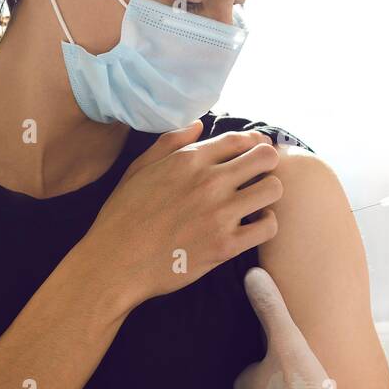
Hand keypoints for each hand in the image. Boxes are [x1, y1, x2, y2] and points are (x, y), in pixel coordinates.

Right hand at [84, 121, 282, 304]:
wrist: (115, 263)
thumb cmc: (122, 216)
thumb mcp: (139, 169)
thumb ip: (170, 142)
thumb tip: (198, 124)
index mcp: (189, 160)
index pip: (241, 139)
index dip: (254, 144)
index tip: (255, 153)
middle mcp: (209, 182)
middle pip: (266, 158)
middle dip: (267, 164)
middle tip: (259, 176)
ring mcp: (220, 214)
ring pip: (273, 189)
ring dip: (269, 193)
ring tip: (256, 201)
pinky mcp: (226, 246)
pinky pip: (268, 226)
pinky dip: (266, 223)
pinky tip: (253, 225)